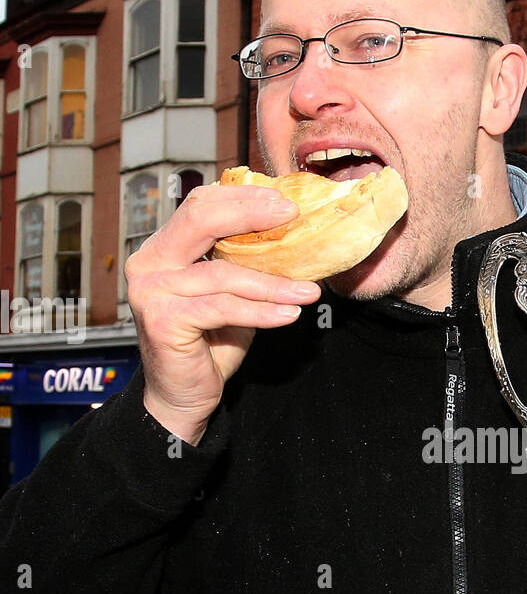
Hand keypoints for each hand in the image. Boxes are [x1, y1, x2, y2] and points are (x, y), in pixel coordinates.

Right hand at [125, 183, 321, 444]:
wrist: (183, 395)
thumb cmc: (210, 342)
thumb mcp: (232, 292)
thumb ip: (245, 261)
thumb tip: (293, 232)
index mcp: (163, 248)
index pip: (201, 205)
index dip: (243, 197)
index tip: (285, 202)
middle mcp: (149, 262)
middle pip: (202, 219)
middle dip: (252, 214)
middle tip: (293, 217)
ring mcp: (151, 291)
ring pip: (223, 274)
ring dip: (273, 282)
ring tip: (309, 291)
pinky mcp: (163, 321)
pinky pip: (223, 308)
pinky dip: (261, 311)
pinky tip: (289, 314)